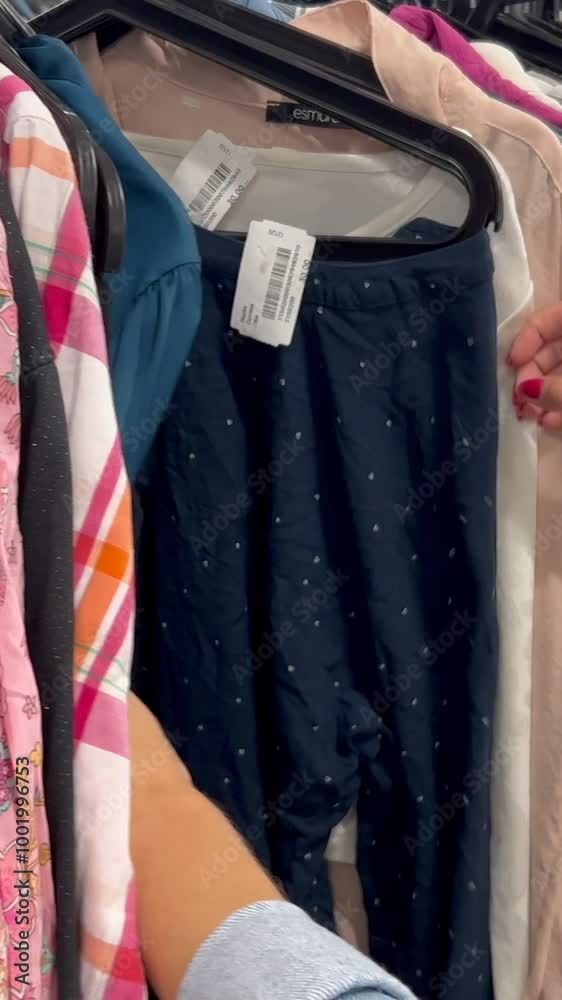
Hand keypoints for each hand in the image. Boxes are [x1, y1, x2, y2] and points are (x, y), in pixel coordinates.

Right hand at [509, 302, 561, 429]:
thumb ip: (557, 390)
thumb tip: (524, 390)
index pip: (547, 320)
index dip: (526, 339)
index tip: (511, 365)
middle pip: (550, 350)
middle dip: (528, 375)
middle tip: (517, 400)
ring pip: (558, 374)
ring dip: (538, 396)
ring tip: (525, 416)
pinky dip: (558, 407)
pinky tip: (545, 423)